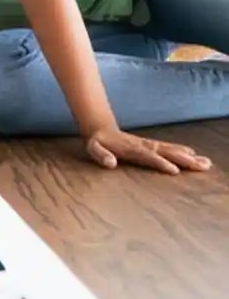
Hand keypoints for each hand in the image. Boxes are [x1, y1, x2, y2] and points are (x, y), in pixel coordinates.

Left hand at [84, 127, 211, 173]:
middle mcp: (143, 146)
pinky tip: (194, 155)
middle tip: (201, 166)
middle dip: (184, 160)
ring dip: (188, 156)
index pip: (148, 157)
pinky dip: (182, 151)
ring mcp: (148, 144)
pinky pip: (169, 148)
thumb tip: (110, 163)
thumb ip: (101, 155)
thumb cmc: (97, 142)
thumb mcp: (94, 148)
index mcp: (131, 149)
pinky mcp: (151, 145)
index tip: (174, 170)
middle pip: (166, 153)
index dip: (160, 163)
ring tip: (205, 163)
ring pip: (171, 150)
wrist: (101, 127)